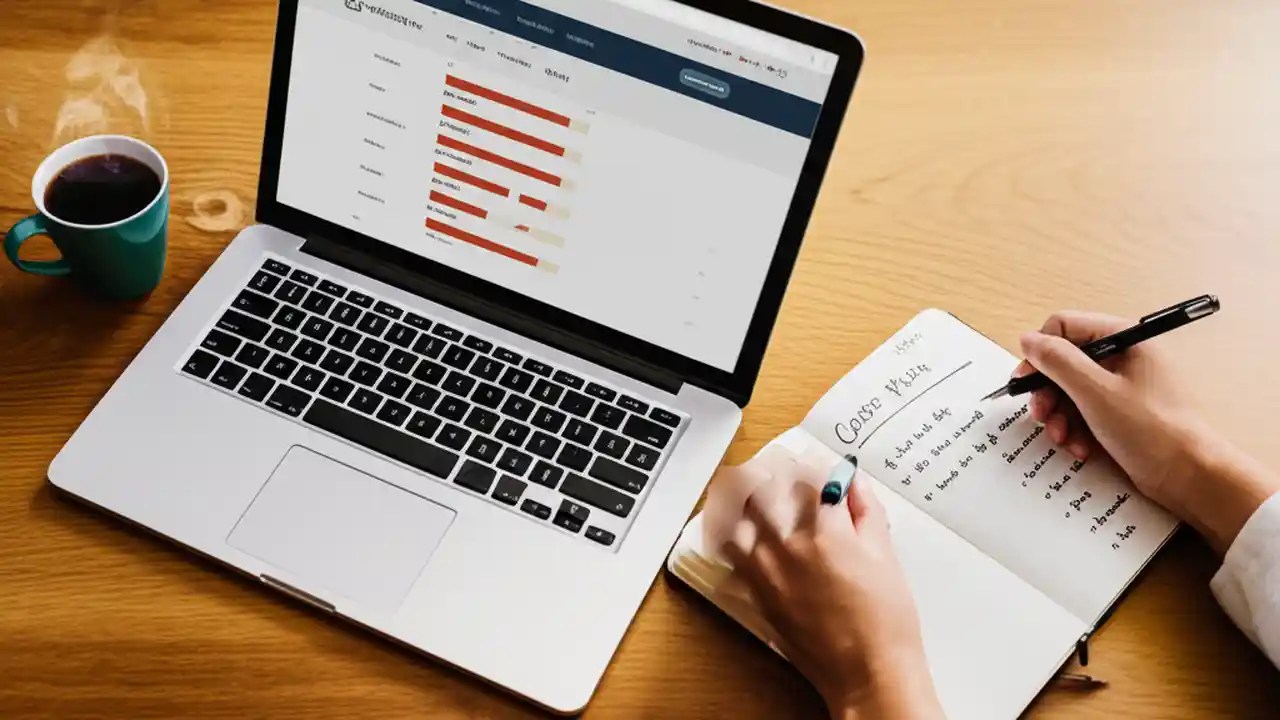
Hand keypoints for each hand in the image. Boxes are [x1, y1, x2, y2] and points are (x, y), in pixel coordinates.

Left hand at [707, 450, 942, 719]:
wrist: (866, 673)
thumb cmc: (885, 622)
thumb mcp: (886, 556)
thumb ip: (866, 512)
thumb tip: (853, 482)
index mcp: (826, 531)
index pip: (809, 477)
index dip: (812, 464)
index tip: (816, 465)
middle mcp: (789, 545)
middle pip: (763, 487)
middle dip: (770, 470)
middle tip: (778, 467)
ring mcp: (766, 570)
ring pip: (736, 515)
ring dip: (741, 495)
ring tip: (748, 487)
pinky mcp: (756, 592)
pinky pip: (729, 551)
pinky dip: (728, 532)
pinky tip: (734, 525)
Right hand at [1018, 311, 1279, 552]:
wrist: (1190, 476)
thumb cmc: (1152, 430)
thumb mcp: (1096, 392)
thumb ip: (1058, 361)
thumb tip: (1028, 339)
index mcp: (1125, 338)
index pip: (1066, 326)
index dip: (1041, 352)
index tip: (1026, 381)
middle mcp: (1124, 356)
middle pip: (1065, 361)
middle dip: (1048, 391)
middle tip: (1040, 414)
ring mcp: (1124, 385)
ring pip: (1071, 390)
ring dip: (1059, 415)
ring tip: (1062, 437)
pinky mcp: (1123, 412)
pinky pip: (1085, 411)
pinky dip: (1076, 429)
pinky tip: (1080, 448)